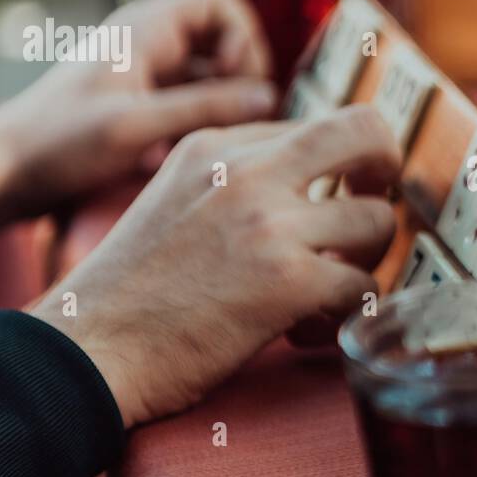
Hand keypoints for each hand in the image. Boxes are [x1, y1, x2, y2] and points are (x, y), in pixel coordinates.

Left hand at [0, 0, 277, 220]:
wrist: (1, 175)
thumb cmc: (56, 144)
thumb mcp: (136, 126)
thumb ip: (204, 108)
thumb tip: (268, 97)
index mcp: (145, 29)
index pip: (219, 0)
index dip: (242, 36)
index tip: (239, 82)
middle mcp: (150, 45)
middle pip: (224, 38)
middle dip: (242, 75)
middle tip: (241, 118)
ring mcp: (148, 77)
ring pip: (213, 76)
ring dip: (227, 105)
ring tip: (223, 142)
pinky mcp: (144, 109)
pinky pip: (194, 105)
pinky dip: (207, 126)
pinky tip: (197, 158)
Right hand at [31, 105, 399, 428]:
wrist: (87, 349)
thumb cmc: (129, 290)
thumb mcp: (175, 198)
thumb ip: (234, 179)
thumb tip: (308, 186)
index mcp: (217, 145)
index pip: (317, 127)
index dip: (338, 167)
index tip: (332, 202)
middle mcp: (248, 172)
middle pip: (368, 131)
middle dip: (388, 170)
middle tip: (372, 209)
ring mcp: (271, 225)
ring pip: (377, 221)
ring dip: (367, 261)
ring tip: (332, 289)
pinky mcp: (288, 283)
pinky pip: (365, 287)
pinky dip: (349, 313)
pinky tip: (309, 330)